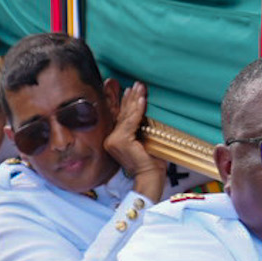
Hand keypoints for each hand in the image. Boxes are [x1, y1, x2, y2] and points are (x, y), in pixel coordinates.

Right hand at [105, 82, 167, 201]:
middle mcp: (111, 139)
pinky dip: (138, 109)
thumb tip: (142, 108)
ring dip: (135, 99)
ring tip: (140, 87)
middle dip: (131, 97)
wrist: (150, 176)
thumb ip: (138, 127)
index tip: (131, 90)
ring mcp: (114, 140)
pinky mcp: (121, 141)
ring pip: (126, 115)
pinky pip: (131, 121)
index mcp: (114, 139)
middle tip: (137, 84)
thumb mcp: (143, 139)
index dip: (126, 102)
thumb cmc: (150, 161)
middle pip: (123, 114)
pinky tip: (142, 99)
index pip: (121, 117)